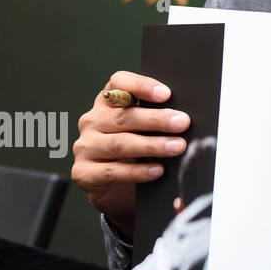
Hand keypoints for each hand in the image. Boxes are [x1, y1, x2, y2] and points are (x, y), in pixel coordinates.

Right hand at [71, 73, 190, 238]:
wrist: (116, 186)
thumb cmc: (135, 149)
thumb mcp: (145, 128)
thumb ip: (157, 115)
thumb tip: (185, 115)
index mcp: (107, 101)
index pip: (118, 83)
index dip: (141, 86)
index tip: (166, 94)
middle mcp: (93, 121)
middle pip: (124, 116)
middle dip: (157, 119)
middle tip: (182, 123)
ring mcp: (86, 146)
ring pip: (120, 143)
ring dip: (152, 145)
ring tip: (177, 147)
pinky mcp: (84, 172)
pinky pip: (113, 171)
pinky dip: (138, 171)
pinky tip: (157, 170)